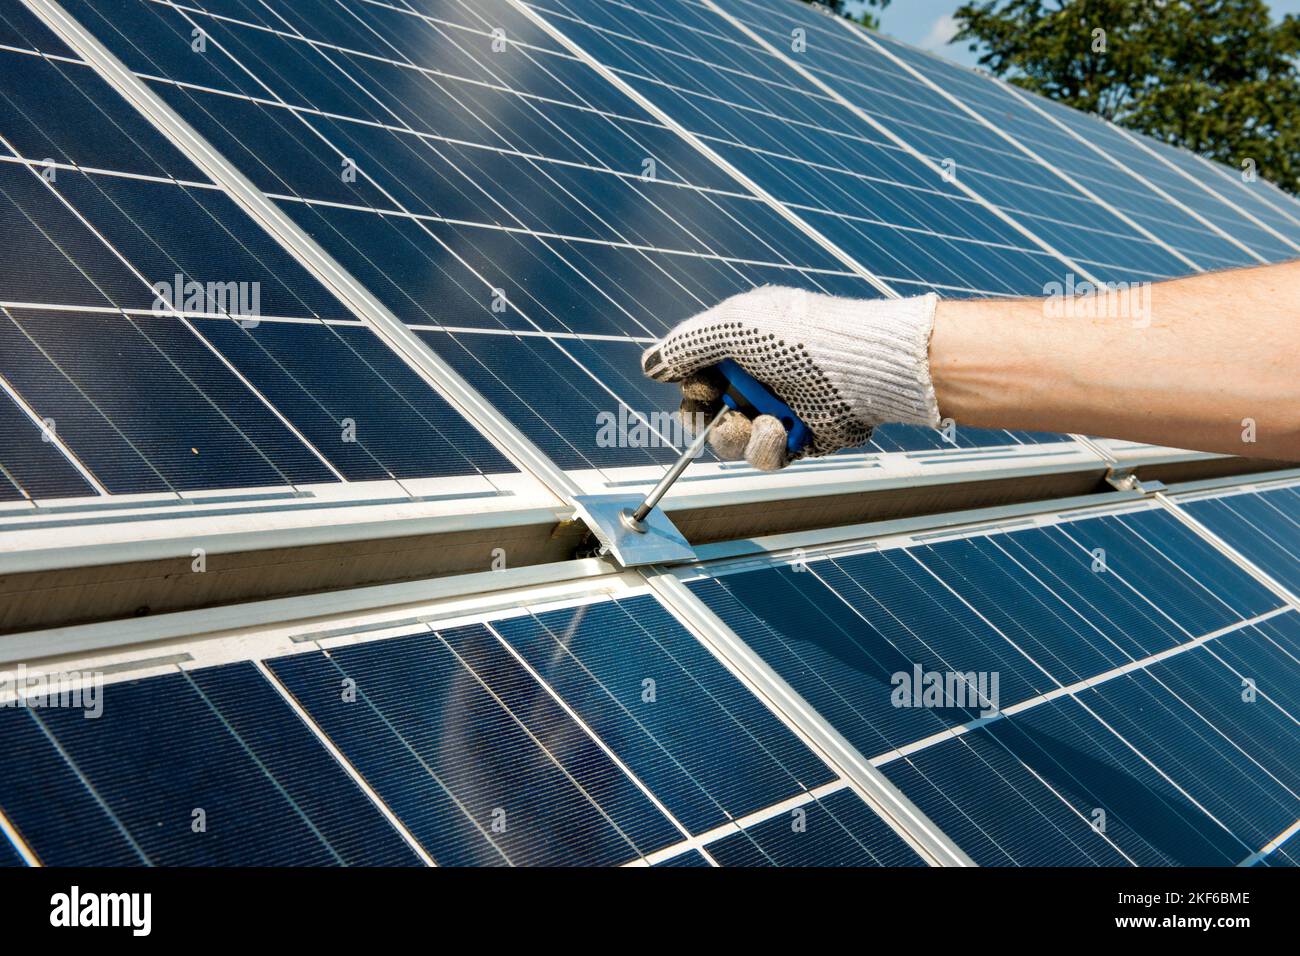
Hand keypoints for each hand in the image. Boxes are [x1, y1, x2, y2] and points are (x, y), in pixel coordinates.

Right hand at [642, 286, 940, 469]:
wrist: (861, 368)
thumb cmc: (799, 336)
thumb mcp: (731, 327)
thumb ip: (685, 346)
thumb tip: (650, 366)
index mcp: (739, 345)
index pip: (695, 377)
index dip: (691, 388)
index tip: (702, 387)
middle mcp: (756, 378)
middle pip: (705, 416)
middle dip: (708, 420)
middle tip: (725, 413)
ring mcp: (777, 409)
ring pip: (730, 442)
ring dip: (739, 436)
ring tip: (767, 421)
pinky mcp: (798, 438)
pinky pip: (763, 457)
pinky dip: (767, 448)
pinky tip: (784, 432)